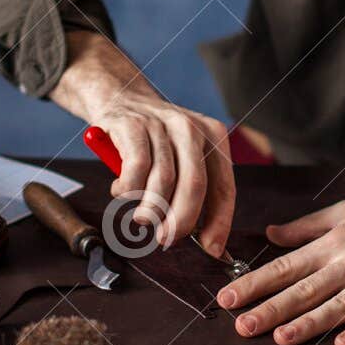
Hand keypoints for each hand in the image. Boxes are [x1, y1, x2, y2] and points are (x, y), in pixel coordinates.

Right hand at [49, 32, 234, 255]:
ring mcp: (162, 124)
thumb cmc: (154, 140)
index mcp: (213, 137)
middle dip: (181, 221)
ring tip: (142, 219)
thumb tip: (206, 241)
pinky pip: (135, 169)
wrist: (120, 96)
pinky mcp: (132, 124)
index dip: (219, 222)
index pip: (224, 187)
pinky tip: (123, 191)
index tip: (212, 249)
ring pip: (163, 180)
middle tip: (167, 241)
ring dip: (151, 210)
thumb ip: (193, 193)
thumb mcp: (182, 158)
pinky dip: (128, 190)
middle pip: (195, 185)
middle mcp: (191, 129)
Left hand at [218, 179, 344, 344]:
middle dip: (270, 309)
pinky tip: (344, 344)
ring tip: (280, 338)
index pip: (285, 267)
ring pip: (337, 305)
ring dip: (308, 323)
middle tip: (241, 326)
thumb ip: (306, 227)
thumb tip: (270, 233)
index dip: (254, 283)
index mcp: (332, 244)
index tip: (227, 299)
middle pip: (304, 290)